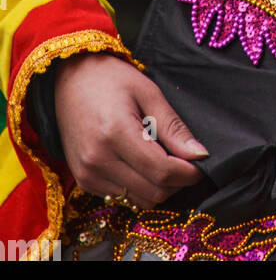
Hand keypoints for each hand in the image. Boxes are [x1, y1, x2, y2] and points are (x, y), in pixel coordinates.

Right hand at [54, 52, 207, 209]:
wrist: (69, 79)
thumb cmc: (112, 79)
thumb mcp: (148, 93)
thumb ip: (173, 127)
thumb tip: (200, 155)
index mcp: (115, 134)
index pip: (162, 171)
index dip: (188, 173)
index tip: (202, 163)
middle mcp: (97, 160)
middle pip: (153, 192)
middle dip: (177, 181)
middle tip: (186, 161)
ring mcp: (87, 174)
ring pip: (138, 201)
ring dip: (159, 187)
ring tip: (164, 160)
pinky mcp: (83, 181)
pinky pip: (121, 197)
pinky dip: (139, 187)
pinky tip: (141, 163)